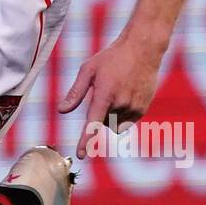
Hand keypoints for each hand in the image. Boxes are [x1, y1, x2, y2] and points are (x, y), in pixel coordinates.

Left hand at [58, 38, 162, 160]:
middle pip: (103, 123)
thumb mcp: (88, 69)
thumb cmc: (111, 58)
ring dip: (111, 116)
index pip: (93, 123)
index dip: (86, 140)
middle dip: (100, 114)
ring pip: (115, 125)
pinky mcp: (143, 109)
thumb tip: (62, 110)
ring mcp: (134, 108)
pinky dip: (122, 114)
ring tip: (116, 92)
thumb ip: (76, 92)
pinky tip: (126, 94)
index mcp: (105, 94)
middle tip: (104, 91)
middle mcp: (121, 104)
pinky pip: (127, 122)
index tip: (80, 155)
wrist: (142, 50)